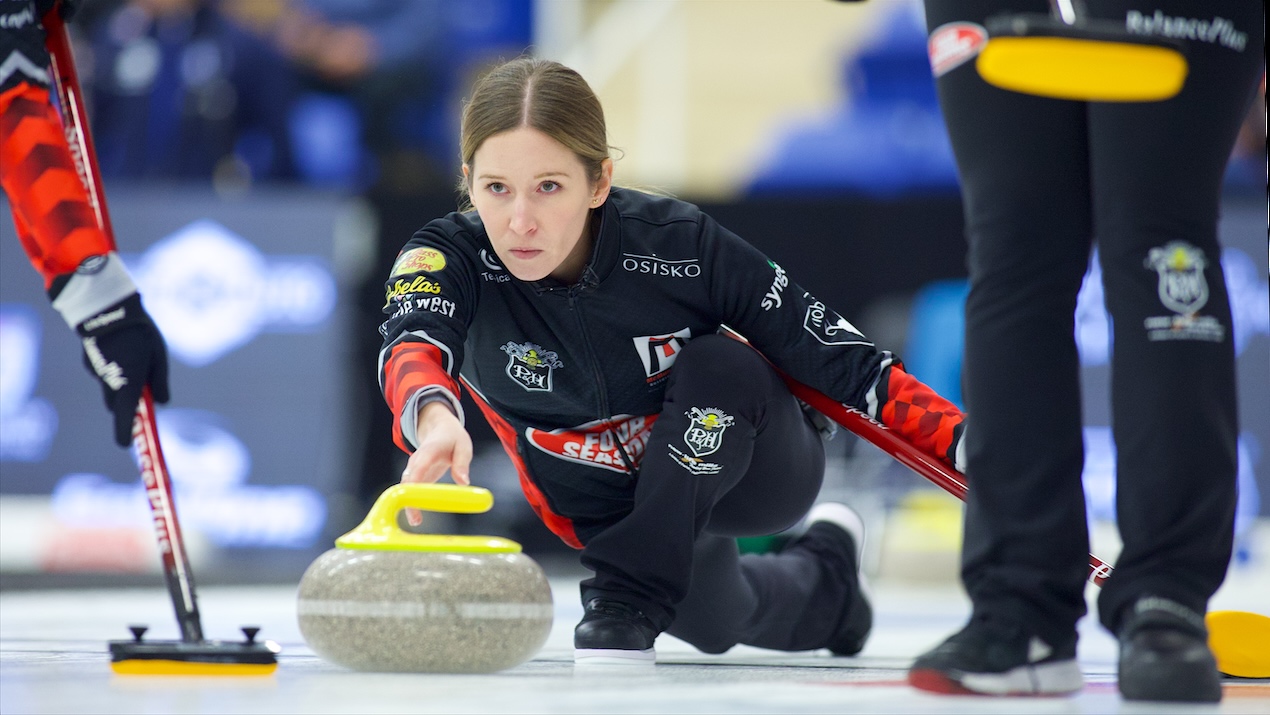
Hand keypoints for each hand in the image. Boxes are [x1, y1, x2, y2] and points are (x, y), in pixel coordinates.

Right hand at [77, 293, 169, 446]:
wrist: (107, 307)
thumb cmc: (140, 333)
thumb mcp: (158, 357)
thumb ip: (158, 382)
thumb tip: (160, 403)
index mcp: (128, 385)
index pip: (124, 418)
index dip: (124, 432)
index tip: (126, 444)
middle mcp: (109, 383)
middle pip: (116, 405)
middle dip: (126, 406)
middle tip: (141, 400)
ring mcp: (97, 372)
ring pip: (108, 388)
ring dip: (120, 386)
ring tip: (135, 363)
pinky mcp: (90, 361)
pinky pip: (103, 373)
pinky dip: (112, 370)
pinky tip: (121, 351)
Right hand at [400, 400, 472, 526]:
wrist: (438, 428)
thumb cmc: (452, 438)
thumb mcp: (463, 445)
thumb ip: (462, 463)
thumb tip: (464, 483)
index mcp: (428, 452)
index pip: (418, 468)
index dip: (415, 483)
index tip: (415, 498)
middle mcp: (416, 461)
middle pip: (408, 481)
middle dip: (408, 499)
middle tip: (416, 519)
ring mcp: (413, 469)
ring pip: (405, 488)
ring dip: (408, 504)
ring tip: (416, 521)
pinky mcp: (415, 477)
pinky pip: (409, 490)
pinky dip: (411, 503)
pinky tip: (416, 518)